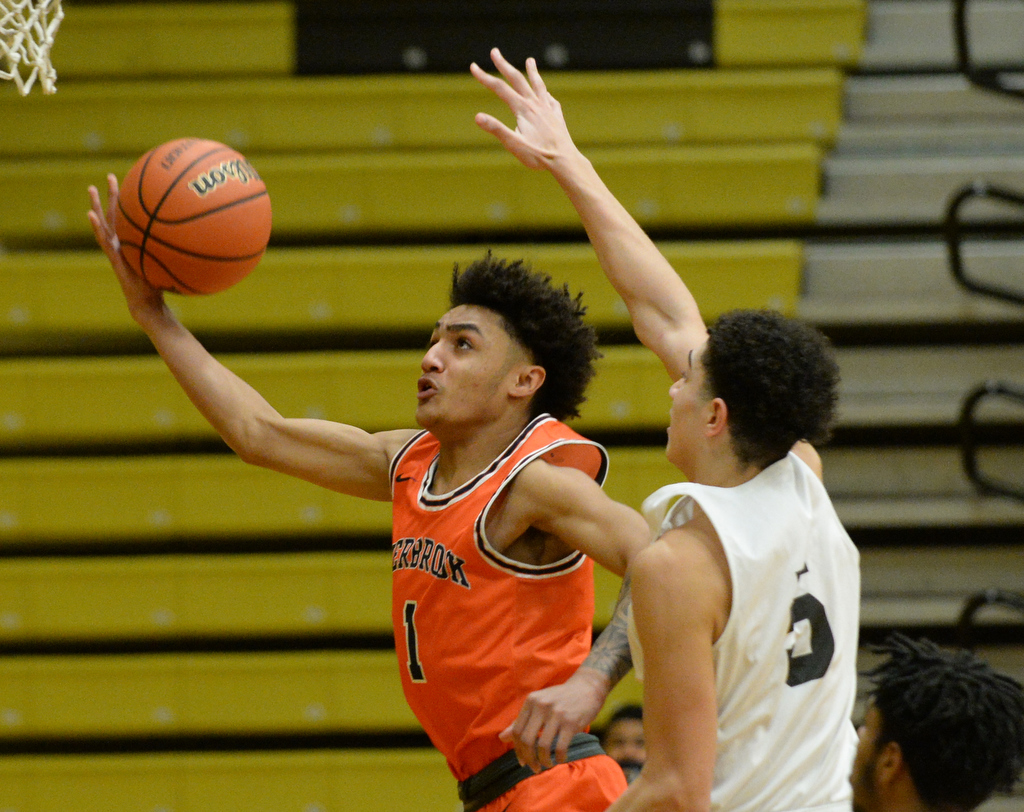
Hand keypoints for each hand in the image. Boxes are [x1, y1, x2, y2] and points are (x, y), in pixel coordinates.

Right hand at [87, 174, 166, 327]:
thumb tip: (202, 237)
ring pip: (104, 224)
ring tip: (91, 189)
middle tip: (110, 176)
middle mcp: (123, 244)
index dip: (131, 201)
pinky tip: (90, 215)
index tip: (134, 183)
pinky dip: (96, 227)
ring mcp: (115, 251)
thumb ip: (179, 249)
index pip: (132, 217)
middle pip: (116, 215)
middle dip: (113, 196)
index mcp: (134, 242)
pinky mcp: (113, 259)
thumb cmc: (161, 285)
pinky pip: (103, 241)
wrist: (148, 303)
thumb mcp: (172, 262)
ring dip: (97, 206)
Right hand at [470, 47, 577, 171]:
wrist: (565, 161)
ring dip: (532, 72)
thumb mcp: (514, 145)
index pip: (499, 88)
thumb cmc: (539, 156)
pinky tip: (547, 94)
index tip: (473, 67)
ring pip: (538, 85)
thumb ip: (496, 129)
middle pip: (517, 79)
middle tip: (495, 51)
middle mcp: (536, 104)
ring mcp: (548, 108)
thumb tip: (477, 117)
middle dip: (504, 65)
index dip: (484, 77)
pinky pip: (550, 100)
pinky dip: (545, 93)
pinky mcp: (557, 116)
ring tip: (530, 61)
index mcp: (523, 109)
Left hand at [499, 667, 609, 772]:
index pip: (517, 730)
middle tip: (534, 768)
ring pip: (542, 746)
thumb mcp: (539, 704)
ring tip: (547, 764)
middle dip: (528, 759)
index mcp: (531, 701)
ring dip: (543, 761)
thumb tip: (501, 738)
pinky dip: (558, 758)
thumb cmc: (561, 698)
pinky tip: (560, 759)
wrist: (588, 687)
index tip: (523, 761)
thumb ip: (521, 720)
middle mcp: (541, 706)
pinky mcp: (571, 723)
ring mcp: (557, 714)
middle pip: (526, 740)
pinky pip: (560, 747)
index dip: (518, 749)